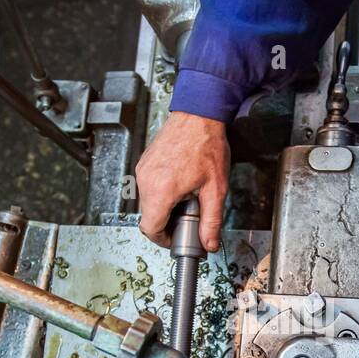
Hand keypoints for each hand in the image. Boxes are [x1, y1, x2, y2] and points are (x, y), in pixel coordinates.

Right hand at [136, 111, 230, 250]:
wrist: (198, 115)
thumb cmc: (206, 145)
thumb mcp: (215, 189)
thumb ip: (211, 221)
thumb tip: (209, 243)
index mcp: (161, 190)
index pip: (150, 228)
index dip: (163, 240)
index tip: (174, 239)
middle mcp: (147, 180)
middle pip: (148, 216)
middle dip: (167, 222)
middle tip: (188, 218)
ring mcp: (143, 170)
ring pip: (148, 202)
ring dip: (165, 206)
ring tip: (187, 197)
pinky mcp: (144, 163)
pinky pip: (148, 186)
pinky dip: (161, 192)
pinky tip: (180, 184)